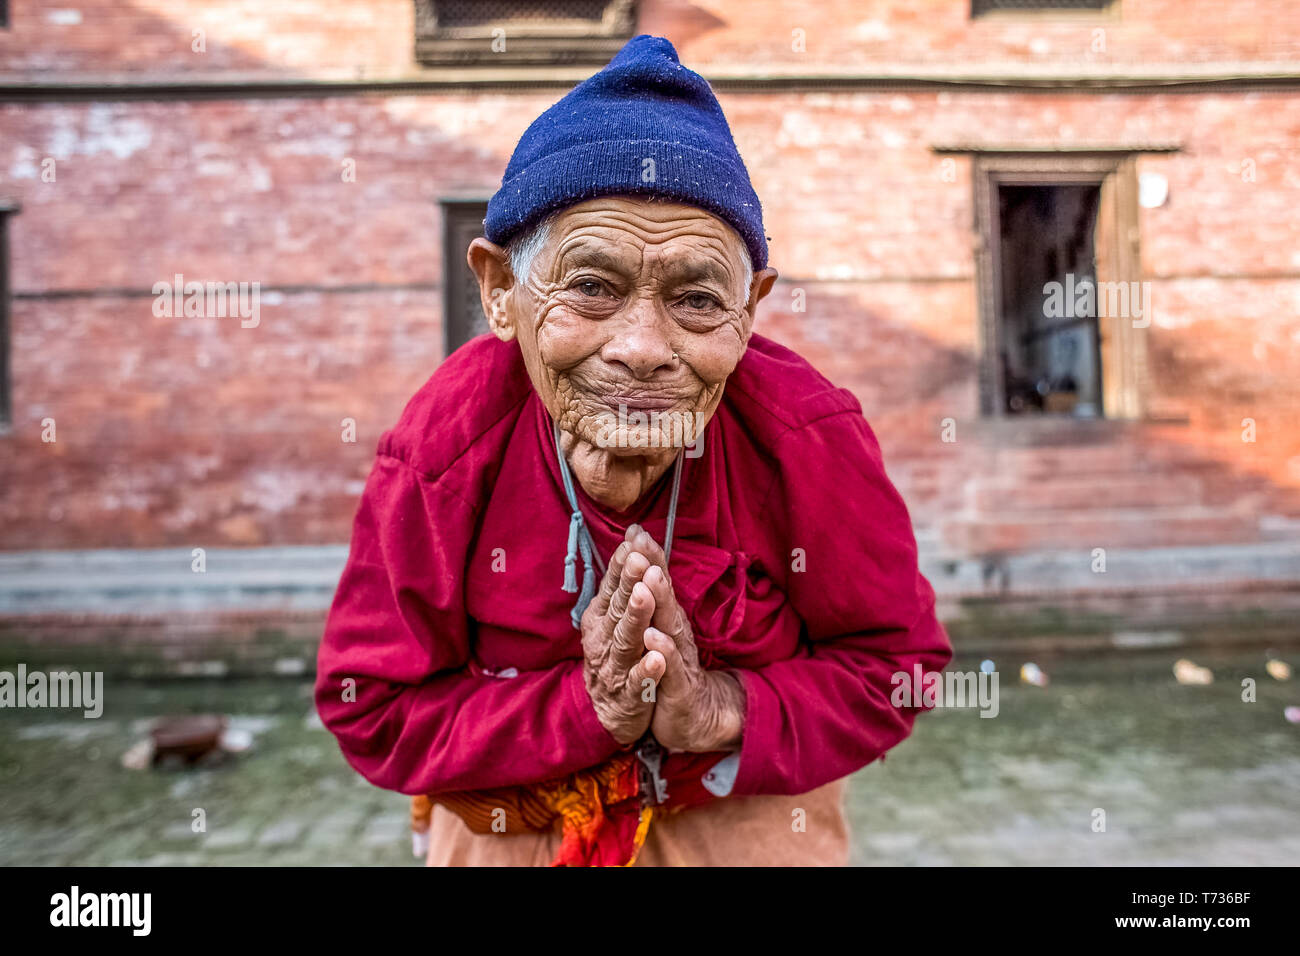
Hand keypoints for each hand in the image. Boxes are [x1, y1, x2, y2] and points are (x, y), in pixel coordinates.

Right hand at [579, 530, 667, 745]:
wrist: (611, 713)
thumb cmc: (617, 654)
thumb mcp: (616, 616)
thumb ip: (624, 580)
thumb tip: (634, 535)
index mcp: (602, 617)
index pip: (613, 585)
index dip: (623, 563)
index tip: (635, 538)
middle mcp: (605, 638)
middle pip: (618, 607)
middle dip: (629, 582)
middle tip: (638, 559)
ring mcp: (616, 667)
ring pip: (626, 640)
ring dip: (636, 617)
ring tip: (645, 596)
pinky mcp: (630, 695)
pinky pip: (639, 682)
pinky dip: (647, 670)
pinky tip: (657, 658)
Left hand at [642, 561, 745, 752]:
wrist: (697, 715)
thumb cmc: (672, 668)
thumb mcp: (662, 630)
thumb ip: (654, 599)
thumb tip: (643, 561)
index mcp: (667, 618)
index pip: (657, 584)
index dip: (649, 558)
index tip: (635, 531)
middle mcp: (676, 632)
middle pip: (665, 598)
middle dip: (654, 570)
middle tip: (644, 545)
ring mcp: (680, 658)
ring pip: (669, 627)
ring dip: (661, 603)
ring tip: (651, 580)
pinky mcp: (680, 686)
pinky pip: (671, 668)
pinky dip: (663, 653)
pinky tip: (653, 637)